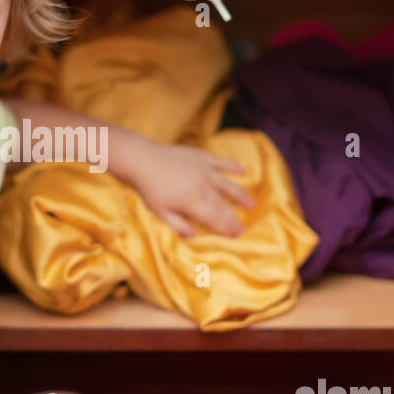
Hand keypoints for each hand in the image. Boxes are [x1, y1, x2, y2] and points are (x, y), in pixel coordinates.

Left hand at [128, 140, 254, 238]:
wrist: (142, 160)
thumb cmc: (149, 189)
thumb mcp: (160, 211)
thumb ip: (178, 225)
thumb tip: (194, 236)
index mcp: (192, 202)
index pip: (214, 218)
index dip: (226, 228)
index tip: (237, 235)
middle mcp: (202, 186)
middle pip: (223, 205)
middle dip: (234, 218)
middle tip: (244, 228)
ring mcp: (204, 170)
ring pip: (227, 185)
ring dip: (240, 196)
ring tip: (251, 205)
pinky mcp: (201, 156)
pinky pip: (221, 162)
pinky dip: (232, 166)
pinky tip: (243, 171)